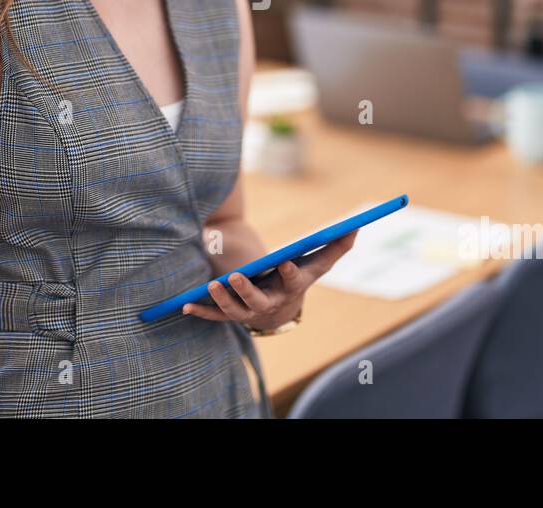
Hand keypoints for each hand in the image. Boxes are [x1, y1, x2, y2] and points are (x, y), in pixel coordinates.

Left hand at [181, 230, 358, 329]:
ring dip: (222, 300)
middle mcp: (270, 304)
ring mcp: (249, 311)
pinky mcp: (231, 314)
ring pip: (235, 311)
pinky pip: (216, 316)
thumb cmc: (299, 277)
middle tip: (234, 276)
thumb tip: (356, 225)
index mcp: (291, 289)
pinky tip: (186, 305)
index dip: (290, 273)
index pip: (294, 282)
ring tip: (212, 285)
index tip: (286, 261)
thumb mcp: (317, 263)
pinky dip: (202, 312)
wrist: (280, 306)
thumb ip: (336, 246)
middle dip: (247, 291)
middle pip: (259, 302)